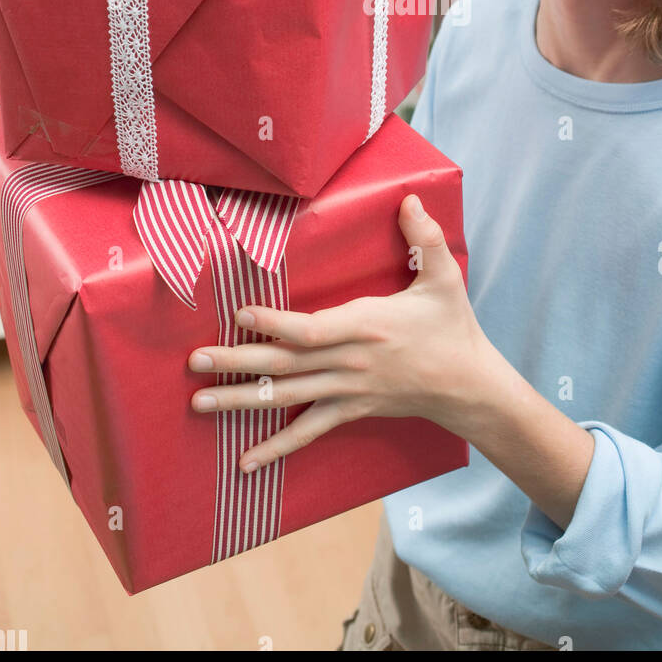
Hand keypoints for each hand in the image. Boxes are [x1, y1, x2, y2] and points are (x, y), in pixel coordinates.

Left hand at [186, 193, 490, 473]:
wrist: (467, 386)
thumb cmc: (452, 328)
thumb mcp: (445, 278)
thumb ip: (426, 238)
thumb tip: (410, 198)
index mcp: (367, 326)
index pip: (312, 329)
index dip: (275, 325)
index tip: (240, 316)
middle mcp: (350, 362)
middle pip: (286, 364)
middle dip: (236, 362)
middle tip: (193, 362)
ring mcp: (347, 391)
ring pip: (287, 397)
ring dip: (241, 400)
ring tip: (199, 401)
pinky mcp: (350, 410)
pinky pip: (308, 432)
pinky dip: (276, 448)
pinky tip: (244, 463)